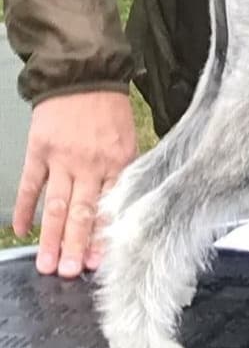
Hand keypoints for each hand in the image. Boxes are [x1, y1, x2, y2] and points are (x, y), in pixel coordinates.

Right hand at [14, 90, 136, 276]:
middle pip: (81, 212)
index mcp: (117, 162)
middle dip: (74, 246)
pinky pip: (31, 185)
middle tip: (68, 273)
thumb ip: (124, 171)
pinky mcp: (39, 151)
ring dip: (50, 237)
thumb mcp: (129, 137)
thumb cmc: (111, 108)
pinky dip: (25, 209)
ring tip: (46, 264)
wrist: (84, 74)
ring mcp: (62, 158)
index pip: (109, 207)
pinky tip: (21, 232)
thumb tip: (121, 207)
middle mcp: (90, 164)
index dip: (103, 236)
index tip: (98, 263)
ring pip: (56, 205)